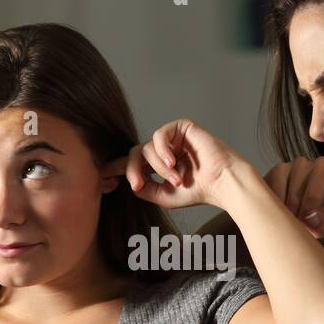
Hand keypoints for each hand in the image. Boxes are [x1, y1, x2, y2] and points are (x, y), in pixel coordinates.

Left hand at [103, 118, 243, 210]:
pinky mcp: (182, 127)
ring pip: (148, 147)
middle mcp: (163, 150)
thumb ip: (144, 188)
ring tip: (175, 179)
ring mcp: (172, 138)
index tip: (101, 176)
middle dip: (133, 170)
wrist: (222, 183)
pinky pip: (160, 135)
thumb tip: (128, 181)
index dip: (116, 167)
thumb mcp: (163, 196)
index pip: (132, 162)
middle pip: (135, 154)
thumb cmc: (199, 190)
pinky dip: (162, 150)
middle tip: (136, 185)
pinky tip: (173, 163)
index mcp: (158, 164)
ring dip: (158, 167)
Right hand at [263, 153, 323, 238]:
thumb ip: (320, 226)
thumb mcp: (318, 226)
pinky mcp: (281, 168)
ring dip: (294, 200)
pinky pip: (280, 178)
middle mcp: (323, 168)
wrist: (282, 214)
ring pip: (300, 176)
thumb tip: (316, 226)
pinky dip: (278, 195)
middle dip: (312, 199)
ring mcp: (302, 165)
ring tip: (290, 217)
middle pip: (323, 173)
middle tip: (304, 220)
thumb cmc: (306, 219)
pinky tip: (279, 208)